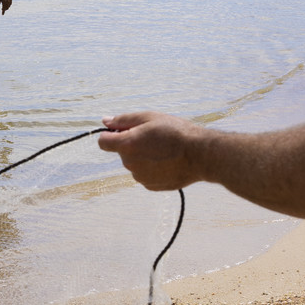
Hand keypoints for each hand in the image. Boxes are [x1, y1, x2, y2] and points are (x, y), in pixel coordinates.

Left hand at [96, 111, 211, 191]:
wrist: (201, 155)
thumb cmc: (176, 132)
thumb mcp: (149, 117)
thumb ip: (124, 120)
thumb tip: (105, 121)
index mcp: (127, 145)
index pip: (103, 142)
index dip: (111, 134)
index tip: (125, 131)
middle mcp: (130, 164)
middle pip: (122, 152)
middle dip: (133, 144)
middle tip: (154, 137)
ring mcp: (140, 177)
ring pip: (135, 164)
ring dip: (143, 156)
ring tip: (164, 149)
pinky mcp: (151, 186)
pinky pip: (145, 174)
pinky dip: (152, 168)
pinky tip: (168, 162)